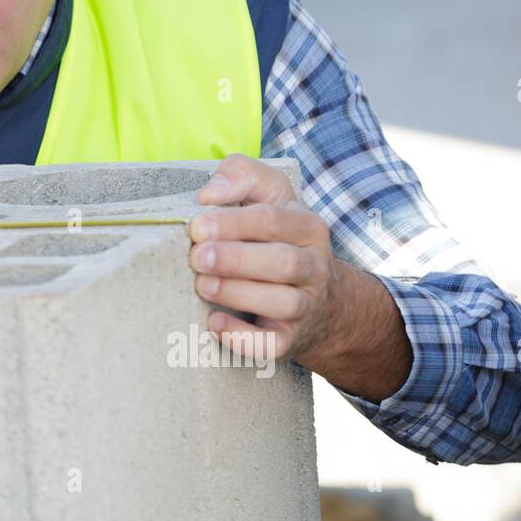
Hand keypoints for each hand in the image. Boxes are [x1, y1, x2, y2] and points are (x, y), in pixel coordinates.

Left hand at [186, 153, 338, 362]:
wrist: (323, 301)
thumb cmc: (278, 237)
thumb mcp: (270, 195)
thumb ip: (242, 175)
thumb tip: (209, 192)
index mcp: (306, 226)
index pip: (275, 220)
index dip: (235, 223)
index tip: (197, 225)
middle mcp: (313, 266)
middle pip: (283, 263)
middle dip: (236, 259)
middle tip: (197, 256)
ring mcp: (306, 305)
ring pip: (283, 303)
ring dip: (239, 294)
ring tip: (202, 285)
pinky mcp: (290, 339)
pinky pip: (274, 344)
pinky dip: (245, 338)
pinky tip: (215, 324)